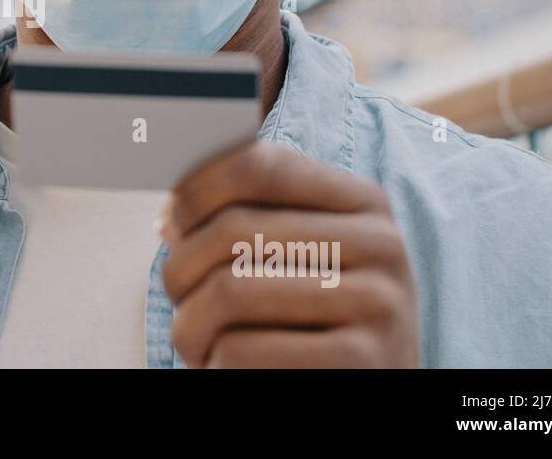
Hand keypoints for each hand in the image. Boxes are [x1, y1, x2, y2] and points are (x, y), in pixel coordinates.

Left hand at [160, 142, 418, 367]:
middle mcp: (382, 244)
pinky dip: (214, 364)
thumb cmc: (319, 323)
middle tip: (178, 303)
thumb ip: (244, 223)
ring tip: (196, 343)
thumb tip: (169, 218)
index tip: (169, 224)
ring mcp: (378, 304)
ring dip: (189, 325)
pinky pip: (241, 351)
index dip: (195, 191)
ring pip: (229, 291)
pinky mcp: (360, 361)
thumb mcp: (300, 259)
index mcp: (365, 202)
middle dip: (181, 269)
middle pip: (233, 229)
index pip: (259, 166)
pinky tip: (226, 368)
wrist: (373, 385)